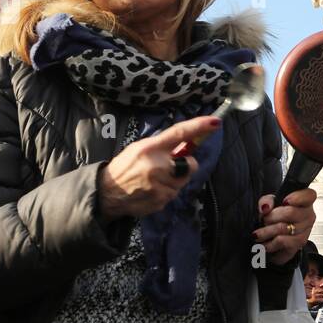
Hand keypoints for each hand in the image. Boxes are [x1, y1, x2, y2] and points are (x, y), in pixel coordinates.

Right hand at [99, 116, 220, 220]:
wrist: (107, 193)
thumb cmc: (125, 167)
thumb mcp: (139, 149)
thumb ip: (162, 147)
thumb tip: (185, 146)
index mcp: (150, 148)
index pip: (178, 134)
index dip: (198, 127)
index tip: (215, 122)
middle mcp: (157, 166)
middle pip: (190, 164)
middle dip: (186, 166)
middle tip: (170, 167)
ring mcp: (159, 185)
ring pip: (183, 181)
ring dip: (175, 180)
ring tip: (155, 180)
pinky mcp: (161, 200)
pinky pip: (174, 194)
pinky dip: (167, 192)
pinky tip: (152, 191)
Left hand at [253, 189, 316, 265]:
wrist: (275, 236)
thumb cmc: (275, 216)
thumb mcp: (269, 203)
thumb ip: (267, 201)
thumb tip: (266, 207)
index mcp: (304, 201)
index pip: (309, 195)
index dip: (297, 197)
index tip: (284, 201)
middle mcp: (308, 215)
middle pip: (291, 212)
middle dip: (271, 217)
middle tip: (264, 220)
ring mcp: (306, 230)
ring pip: (285, 229)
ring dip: (267, 232)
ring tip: (259, 233)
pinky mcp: (300, 243)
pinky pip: (284, 242)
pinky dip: (271, 243)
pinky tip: (265, 243)